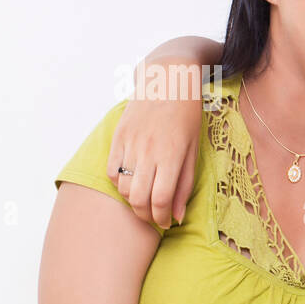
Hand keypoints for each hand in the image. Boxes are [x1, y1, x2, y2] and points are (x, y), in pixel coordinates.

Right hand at [107, 62, 203, 228]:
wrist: (167, 80)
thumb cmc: (187, 117)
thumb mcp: (193, 150)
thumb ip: (184, 184)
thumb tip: (176, 216)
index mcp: (171, 156)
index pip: (160, 200)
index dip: (161, 218)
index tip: (166, 223)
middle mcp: (148, 151)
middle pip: (139, 199)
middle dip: (145, 216)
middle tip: (154, 218)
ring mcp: (130, 144)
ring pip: (123, 187)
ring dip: (133, 201)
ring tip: (145, 201)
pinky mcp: (117, 136)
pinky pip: (111, 170)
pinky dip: (119, 183)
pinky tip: (131, 183)